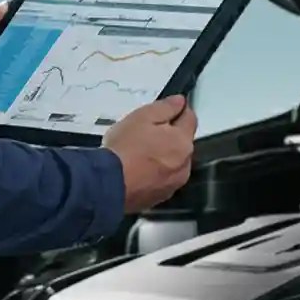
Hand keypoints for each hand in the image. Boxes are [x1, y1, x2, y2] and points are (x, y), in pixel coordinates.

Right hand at [103, 95, 196, 213]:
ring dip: (161, 156)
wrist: (109, 184)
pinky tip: (135, 169)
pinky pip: (161, 179)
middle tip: (143, 133)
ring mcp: (173, 183)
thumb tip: (179, 102)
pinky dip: (153, 173)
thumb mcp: (143, 116)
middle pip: (181, 142)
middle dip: (167, 136)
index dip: (177, 111)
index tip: (165, 110)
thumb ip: (165, 107)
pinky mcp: (160, 197)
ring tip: (136, 153)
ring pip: (172, 162)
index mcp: (182, 142)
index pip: (190, 118)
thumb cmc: (125, 150)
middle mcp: (184, 165)